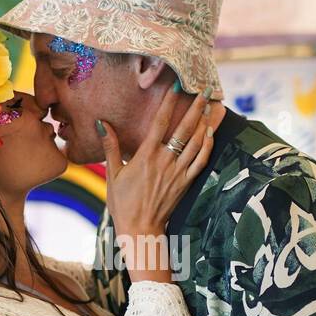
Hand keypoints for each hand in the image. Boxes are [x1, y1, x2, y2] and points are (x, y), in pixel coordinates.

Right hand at [97, 90, 214, 274]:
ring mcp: (178, 172)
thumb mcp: (113, 174)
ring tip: (213, 105)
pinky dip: (207, 146)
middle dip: (196, 107)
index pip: (160, 122)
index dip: (169, 102)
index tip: (177, 85)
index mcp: (146, 156)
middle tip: (206, 89)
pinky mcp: (186, 183)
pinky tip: (211, 134)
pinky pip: (200, 161)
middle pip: (184, 128)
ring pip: (196, 142)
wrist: (140, 229)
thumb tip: (102, 123)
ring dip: (206, 122)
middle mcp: (165, 161)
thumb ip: (111, 147)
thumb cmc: (123, 203)